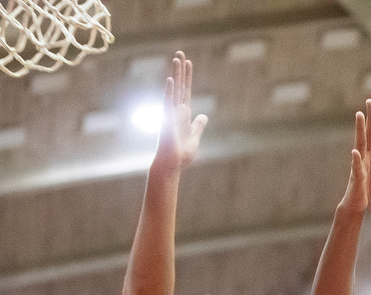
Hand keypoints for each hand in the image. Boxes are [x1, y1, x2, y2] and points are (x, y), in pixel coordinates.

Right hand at [154, 51, 208, 173]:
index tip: (189, 62)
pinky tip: (170, 80)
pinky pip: (168, 104)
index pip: (186, 90)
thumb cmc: (180, 155)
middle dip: (180, 69)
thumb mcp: (194, 137)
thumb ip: (198, 125)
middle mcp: (175, 111)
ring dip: (175, 74)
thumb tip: (204, 116)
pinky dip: (169, 92)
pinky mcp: (167, 121)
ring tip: (177, 58)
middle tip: (181, 52)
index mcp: (183, 114)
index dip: (187, 76)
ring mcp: (170, 114)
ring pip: (174, 90)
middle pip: (179, 85)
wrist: (171, 166)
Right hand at [340, 100, 370, 213]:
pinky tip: (355, 152)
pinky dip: (355, 160)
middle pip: (370, 133)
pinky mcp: (356, 177)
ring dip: (360, 129)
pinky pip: (356, 167)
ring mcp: (360, 164)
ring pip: (360, 144)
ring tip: (359, 115)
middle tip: (370, 100)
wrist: (360, 206)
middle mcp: (367, 156)